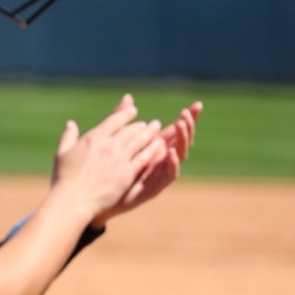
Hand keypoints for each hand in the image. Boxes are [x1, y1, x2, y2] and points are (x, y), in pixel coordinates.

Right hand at [50, 95, 166, 220]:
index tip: (133, 111)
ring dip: (149, 133)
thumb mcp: (62, 153)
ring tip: (156, 128)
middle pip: (129, 130)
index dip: (125, 114)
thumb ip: (68, 137)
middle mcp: (108, 145)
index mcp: (93, 138)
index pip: (114, 120)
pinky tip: (159, 146)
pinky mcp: (127, 173)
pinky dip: (152, 149)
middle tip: (147, 123)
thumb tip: (70, 123)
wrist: (74, 199)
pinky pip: (143, 157)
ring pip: (139, 141)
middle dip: (139, 125)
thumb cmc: (64, 178)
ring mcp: (119, 158)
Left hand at [96, 101, 201, 222]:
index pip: (175, 129)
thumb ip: (122, 118)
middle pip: (182, 140)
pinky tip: (171, 152)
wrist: (97, 197)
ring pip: (180, 154)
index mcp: (155, 146)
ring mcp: (160, 172)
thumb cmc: (106, 169)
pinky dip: (173, 163)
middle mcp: (162, 158)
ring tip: (180, 126)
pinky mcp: (157, 186)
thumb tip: (128, 97)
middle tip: (185, 114)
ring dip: (182, 140)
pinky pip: (170, 174)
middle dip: (187, 127)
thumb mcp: (115, 139)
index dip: (188, 118)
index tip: (197, 105)